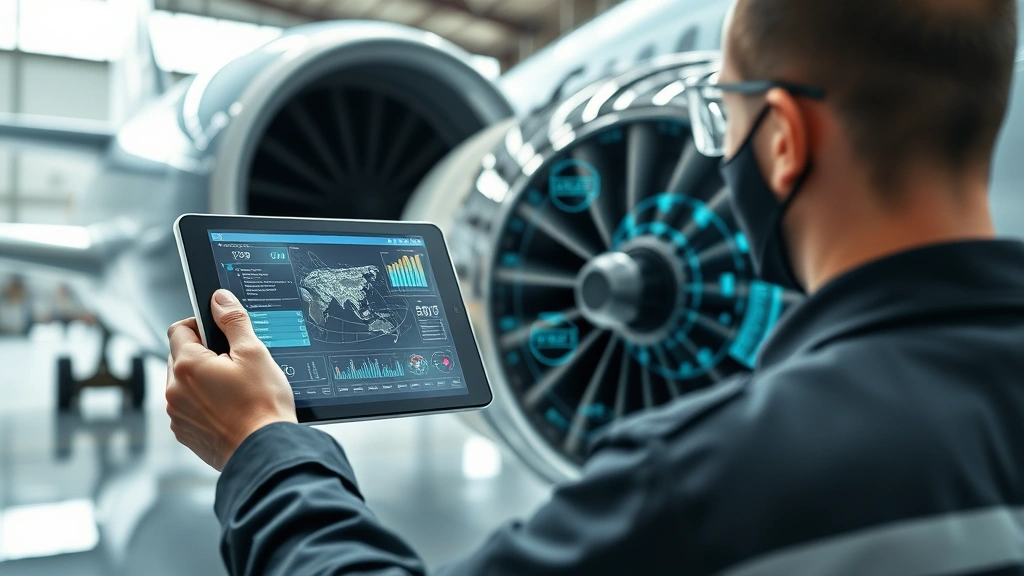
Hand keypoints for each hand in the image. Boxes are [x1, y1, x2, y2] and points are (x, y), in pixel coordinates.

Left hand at [166, 289, 296, 470]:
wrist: (265, 452)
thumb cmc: (262, 406)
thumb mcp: (254, 353)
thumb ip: (233, 321)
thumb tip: (219, 299)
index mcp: (187, 366)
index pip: (180, 329)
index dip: (201, 326)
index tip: (221, 335)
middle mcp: (174, 390)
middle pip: (180, 356)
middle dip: (203, 355)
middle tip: (235, 364)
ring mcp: (177, 414)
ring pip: (183, 383)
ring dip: (202, 380)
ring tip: (235, 390)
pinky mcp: (185, 433)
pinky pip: (188, 408)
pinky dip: (203, 404)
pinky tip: (229, 409)